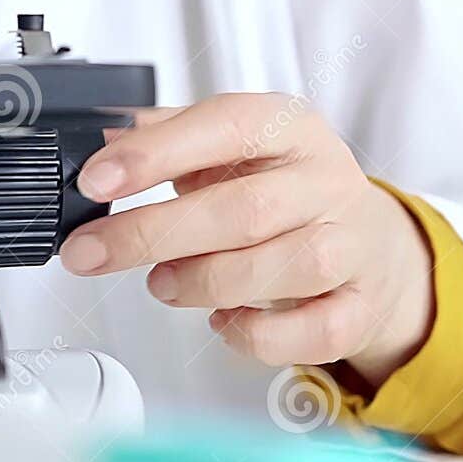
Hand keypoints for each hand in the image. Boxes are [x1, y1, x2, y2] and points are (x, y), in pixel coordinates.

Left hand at [60, 95, 435, 388]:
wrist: (370, 243)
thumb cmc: (285, 191)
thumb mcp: (231, 146)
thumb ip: (168, 136)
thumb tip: (102, 139)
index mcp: (289, 127)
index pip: (224, 126)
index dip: (156, 154)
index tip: (96, 181)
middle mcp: (325, 180)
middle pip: (243, 209)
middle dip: (153, 235)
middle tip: (92, 252)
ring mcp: (350, 244)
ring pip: (278, 269)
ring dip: (202, 282)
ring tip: (161, 283)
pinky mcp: (360, 305)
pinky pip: (310, 332)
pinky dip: (254, 335)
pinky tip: (221, 320)